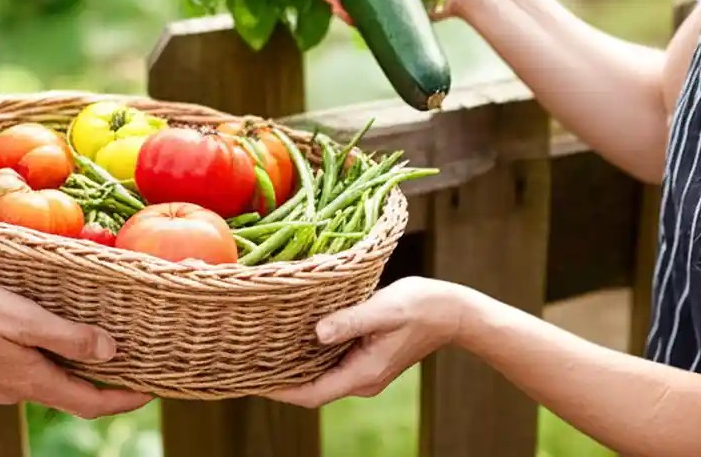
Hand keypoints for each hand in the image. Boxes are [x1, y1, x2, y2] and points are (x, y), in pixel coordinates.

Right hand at [0, 279, 152, 418]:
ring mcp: (4, 383)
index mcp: (36, 381)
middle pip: (76, 395)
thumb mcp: (25, 318)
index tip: (152, 391)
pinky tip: (58, 339)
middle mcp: (22, 390)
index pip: (92, 402)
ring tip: (105, 348)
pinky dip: (56, 361)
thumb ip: (69, 337)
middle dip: (108, 385)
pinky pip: (34, 371)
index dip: (124, 399)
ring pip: (54, 382)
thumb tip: (113, 353)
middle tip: (137, 367)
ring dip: (81, 370)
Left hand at [267, 277, 466, 407]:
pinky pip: (331, 362)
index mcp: (361, 373)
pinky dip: (311, 355)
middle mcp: (360, 379)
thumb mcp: (383, 309)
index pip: (310, 394)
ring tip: (263, 349)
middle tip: (247, 361)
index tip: (250, 380)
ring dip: (295, 365)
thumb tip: (317, 331)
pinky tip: (296, 336)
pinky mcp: (367, 358)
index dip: (279, 390)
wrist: (452, 313)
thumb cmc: (420, 307)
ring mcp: (364, 371)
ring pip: (320, 375)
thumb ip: (350, 321)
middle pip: (311, 388)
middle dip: (280, 378)